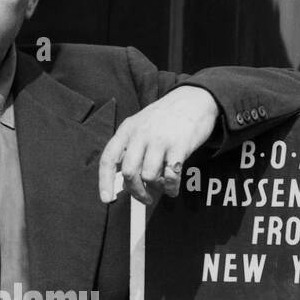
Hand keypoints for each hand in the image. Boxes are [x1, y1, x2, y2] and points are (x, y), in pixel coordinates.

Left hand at [98, 86, 219, 203]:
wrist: (194, 99)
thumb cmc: (165, 118)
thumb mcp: (140, 125)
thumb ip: (130, 149)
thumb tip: (122, 181)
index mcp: (127, 130)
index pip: (108, 158)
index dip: (104, 182)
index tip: (107, 199)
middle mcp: (141, 134)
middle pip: (129, 172)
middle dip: (136, 192)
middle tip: (144, 197)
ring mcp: (160, 140)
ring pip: (149, 176)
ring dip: (156, 187)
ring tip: (162, 185)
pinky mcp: (180, 146)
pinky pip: (171, 176)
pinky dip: (172, 188)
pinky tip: (173, 186)